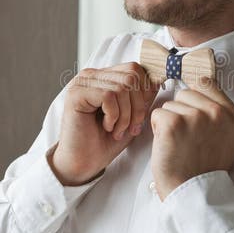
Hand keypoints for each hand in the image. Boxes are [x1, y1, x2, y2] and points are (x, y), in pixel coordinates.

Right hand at [50, 62, 159, 184]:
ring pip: (122, 86)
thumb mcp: (132, 117)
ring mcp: (82, 83)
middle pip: (131, 75)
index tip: (140, 117)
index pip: (134, 69)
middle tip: (131, 127)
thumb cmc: (105, 142)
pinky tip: (106, 127)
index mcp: (105, 77)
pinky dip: (114, 115)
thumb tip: (158, 79)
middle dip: (138, 105)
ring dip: (125, 114)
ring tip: (117, 130)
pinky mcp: (76, 93)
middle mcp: (92, 76)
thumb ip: (142, 97)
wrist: (83, 163)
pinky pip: (108, 95)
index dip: (144, 92)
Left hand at [150, 76, 233, 199]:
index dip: (193, 96)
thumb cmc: (206, 168)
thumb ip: (219, 114)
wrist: (193, 192)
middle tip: (185, 136)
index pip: (206, 83)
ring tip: (178, 143)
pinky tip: (167, 145)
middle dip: (180, 110)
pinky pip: (157, 114)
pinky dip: (156, 129)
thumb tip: (201, 88)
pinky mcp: (174, 124)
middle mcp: (216, 113)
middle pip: (185, 93)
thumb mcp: (227, 138)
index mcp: (230, 114)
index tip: (189, 111)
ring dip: (168, 121)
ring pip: (170, 104)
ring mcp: (195, 117)